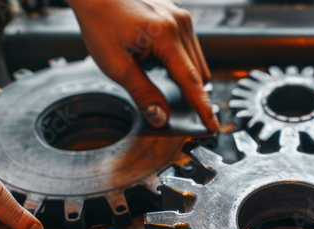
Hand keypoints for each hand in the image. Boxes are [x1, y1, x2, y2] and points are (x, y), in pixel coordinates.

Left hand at [68, 0, 217, 130]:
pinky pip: (190, 49)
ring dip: (182, 75)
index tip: (212, 125)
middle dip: (188, 91)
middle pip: (199, 73)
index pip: (191, 80)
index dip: (202, 107)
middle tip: (165, 100)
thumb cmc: (101, 23)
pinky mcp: (179, 17)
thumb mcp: (116, 65)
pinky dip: (179, 62)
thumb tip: (160, 117)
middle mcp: (179, 24)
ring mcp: (181, 18)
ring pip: (197, 62)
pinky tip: (154, 57)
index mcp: (165, 35)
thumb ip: (142, 93)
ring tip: (150, 68)